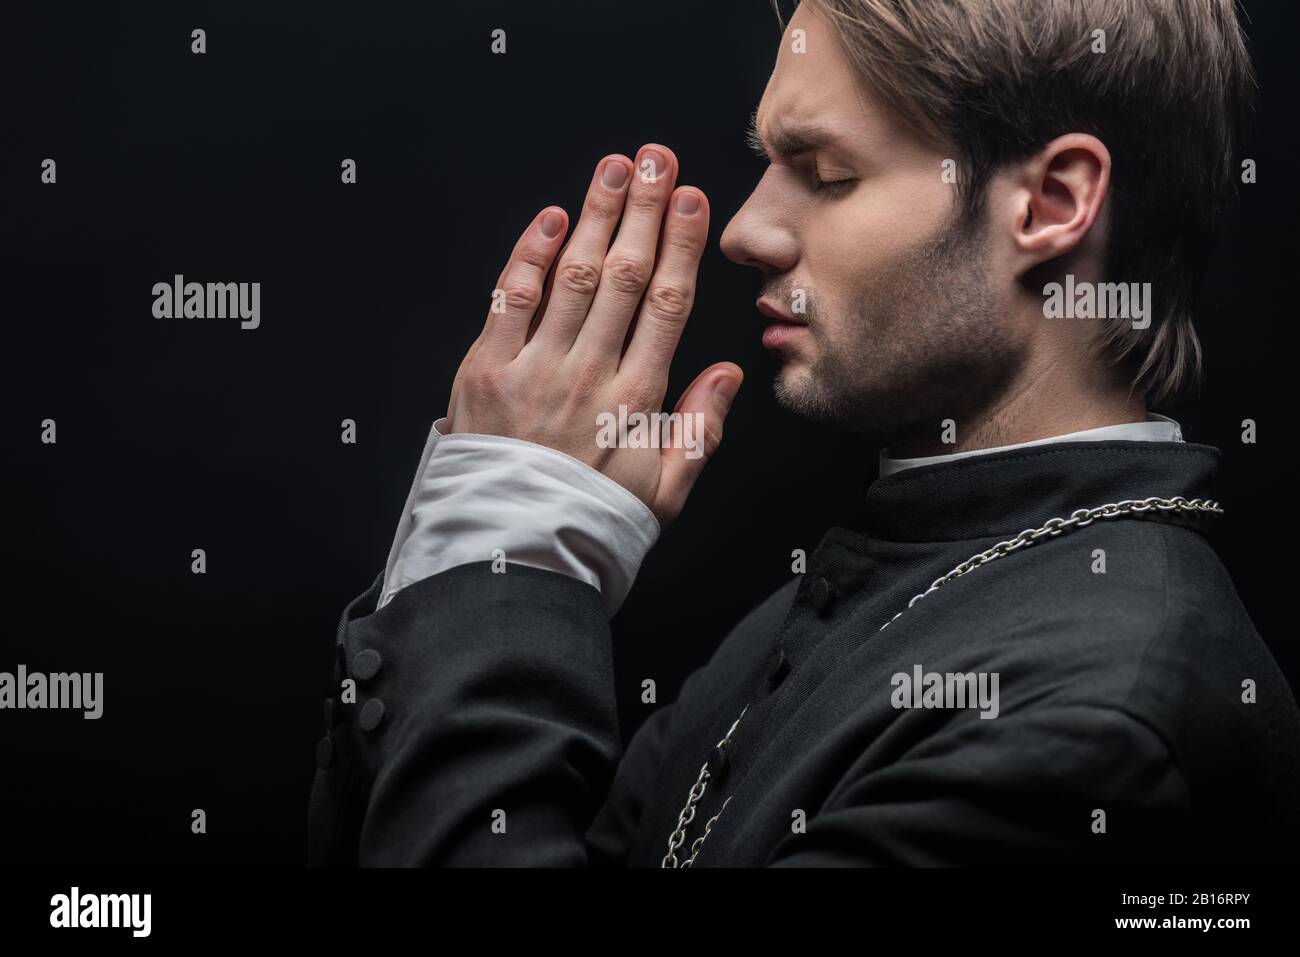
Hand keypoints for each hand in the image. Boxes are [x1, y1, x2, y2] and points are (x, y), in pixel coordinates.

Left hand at [446, 144, 742, 528]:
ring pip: (574, 277)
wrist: (511, 558)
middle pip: (625, 276)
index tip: (691, 201)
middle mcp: (588, 375)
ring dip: (595, 216)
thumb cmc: (590, 524)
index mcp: (635, 400)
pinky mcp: (485, 373)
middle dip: (644, 211)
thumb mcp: (665, 493)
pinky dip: (531, 256)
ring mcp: (534, 370)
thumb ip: (701, 430)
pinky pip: (510, 300)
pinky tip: (552, 219)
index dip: (680, 246)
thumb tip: (729, 373)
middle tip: (657, 161)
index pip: (666, 306)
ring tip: (615, 170)